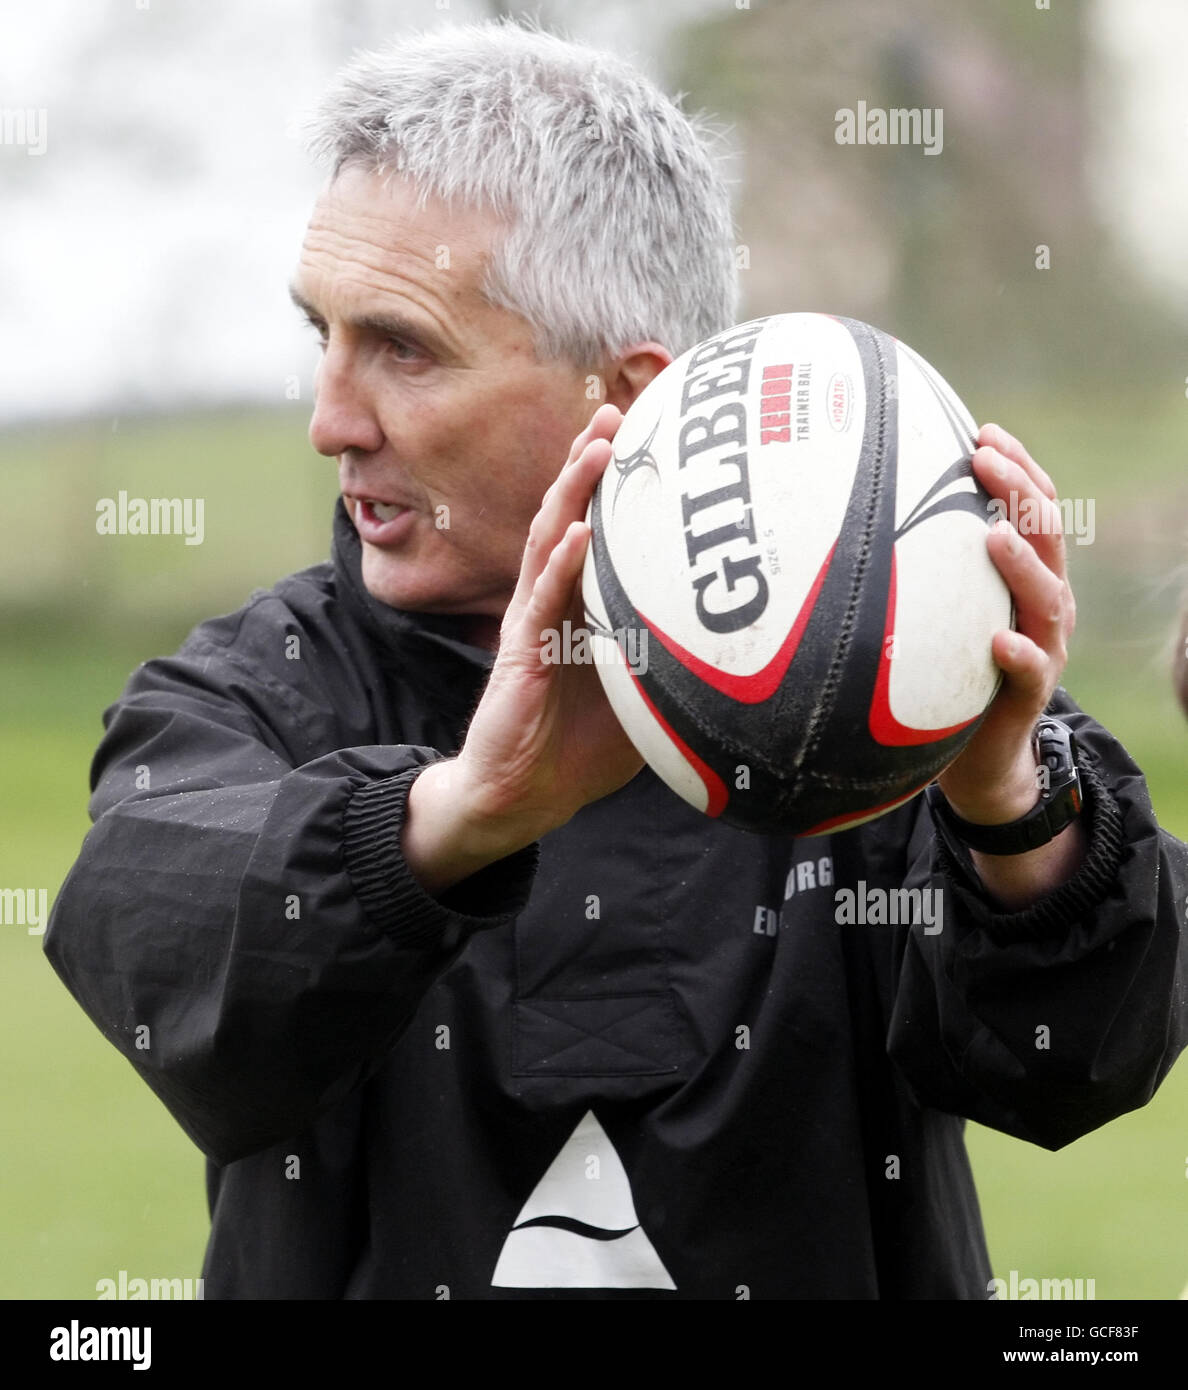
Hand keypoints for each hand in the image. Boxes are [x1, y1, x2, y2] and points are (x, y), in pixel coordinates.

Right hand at [403, 404, 644, 893]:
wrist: (523, 796)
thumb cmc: (580, 748)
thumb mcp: (644, 697)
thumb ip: (677, 664)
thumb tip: (747, 651)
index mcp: (581, 605)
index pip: (599, 529)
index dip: (618, 484)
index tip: (649, 434)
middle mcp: (554, 601)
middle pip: (570, 516)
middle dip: (591, 463)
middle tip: (620, 412)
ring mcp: (533, 622)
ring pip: (549, 541)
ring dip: (572, 493)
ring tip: (596, 448)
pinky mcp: (519, 655)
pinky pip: (540, 601)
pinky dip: (560, 565)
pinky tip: (579, 533)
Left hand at [934, 424, 1082, 906]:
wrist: (974, 761)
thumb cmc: (942, 674)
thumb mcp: (931, 615)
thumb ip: (912, 573)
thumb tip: (835, 522)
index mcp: (1020, 575)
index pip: (1030, 507)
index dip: (1015, 465)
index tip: (981, 429)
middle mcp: (1042, 603)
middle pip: (1046, 534)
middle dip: (1020, 490)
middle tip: (984, 458)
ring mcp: (1042, 647)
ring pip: (1048, 596)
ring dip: (1022, 563)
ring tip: (994, 533)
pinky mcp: (1029, 696)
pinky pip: (1032, 671)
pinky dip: (1020, 653)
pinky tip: (999, 639)